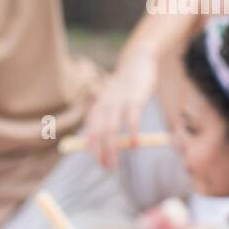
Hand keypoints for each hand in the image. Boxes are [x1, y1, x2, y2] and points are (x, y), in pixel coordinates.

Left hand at [82, 54, 157, 169]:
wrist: (137, 60)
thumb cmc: (126, 86)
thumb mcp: (113, 101)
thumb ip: (106, 119)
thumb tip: (101, 142)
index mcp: (99, 106)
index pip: (90, 131)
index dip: (93, 149)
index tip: (99, 163)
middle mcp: (105, 105)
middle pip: (98, 133)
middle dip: (100, 153)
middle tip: (107, 168)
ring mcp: (119, 101)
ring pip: (110, 129)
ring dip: (110, 148)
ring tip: (114, 164)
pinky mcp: (135, 98)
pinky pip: (132, 119)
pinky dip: (132, 133)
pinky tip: (135, 146)